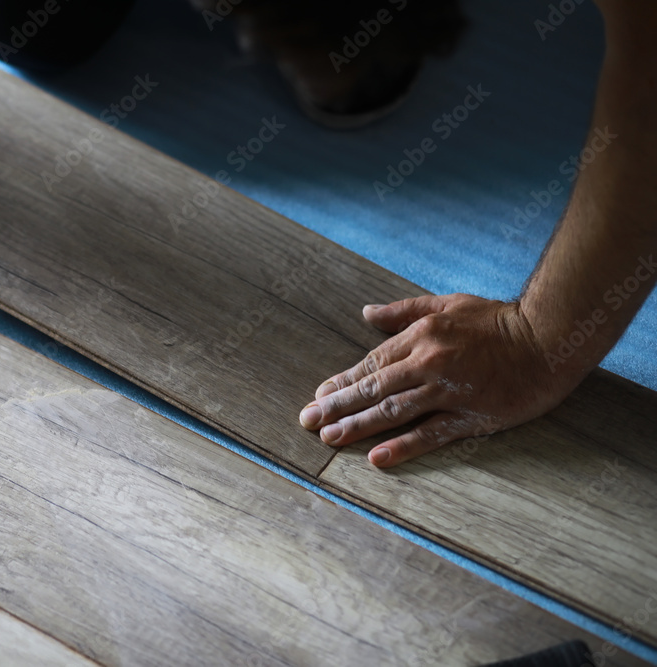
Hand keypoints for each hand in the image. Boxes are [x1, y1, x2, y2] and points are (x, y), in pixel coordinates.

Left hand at [299, 294, 577, 467]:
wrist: (548, 338)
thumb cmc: (497, 320)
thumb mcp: (447, 304)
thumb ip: (404, 312)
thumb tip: (367, 313)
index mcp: (421, 337)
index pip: (372, 363)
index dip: (343, 381)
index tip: (319, 395)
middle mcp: (428, 363)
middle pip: (374, 389)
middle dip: (337, 406)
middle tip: (308, 421)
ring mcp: (448, 392)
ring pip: (394, 412)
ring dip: (358, 426)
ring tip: (330, 438)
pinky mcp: (471, 416)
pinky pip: (431, 434)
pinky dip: (403, 446)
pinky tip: (378, 458)